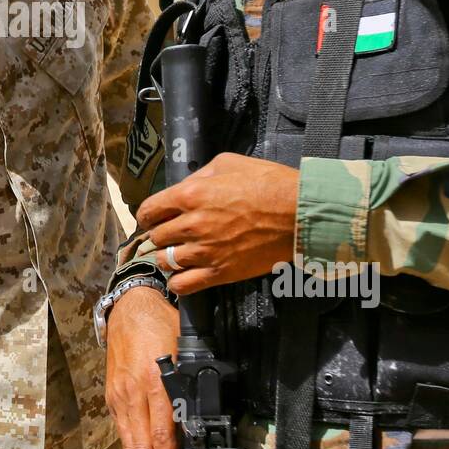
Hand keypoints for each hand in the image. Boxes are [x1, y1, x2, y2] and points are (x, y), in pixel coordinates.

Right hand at [104, 286, 178, 448]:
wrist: (129, 307)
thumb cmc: (157, 324)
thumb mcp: (183, 348)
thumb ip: (189, 380)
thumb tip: (198, 410)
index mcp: (154, 381)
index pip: (162, 434)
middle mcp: (133, 392)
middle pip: (141, 444)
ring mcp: (120, 395)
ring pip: (128, 440)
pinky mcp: (112, 394)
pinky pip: (120, 427)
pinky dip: (131, 441)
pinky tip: (142, 447)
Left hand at [138, 152, 298, 295]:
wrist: (299, 214)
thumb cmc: (269, 183)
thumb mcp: (229, 163)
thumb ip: (200, 174)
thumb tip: (185, 186)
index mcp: (190, 194)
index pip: (149, 210)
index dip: (148, 214)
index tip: (153, 218)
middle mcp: (192, 224)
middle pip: (157, 236)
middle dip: (160, 235)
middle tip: (169, 235)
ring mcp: (205, 251)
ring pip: (166, 261)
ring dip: (168, 257)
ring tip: (177, 254)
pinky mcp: (220, 273)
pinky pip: (183, 285)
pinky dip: (178, 282)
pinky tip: (184, 275)